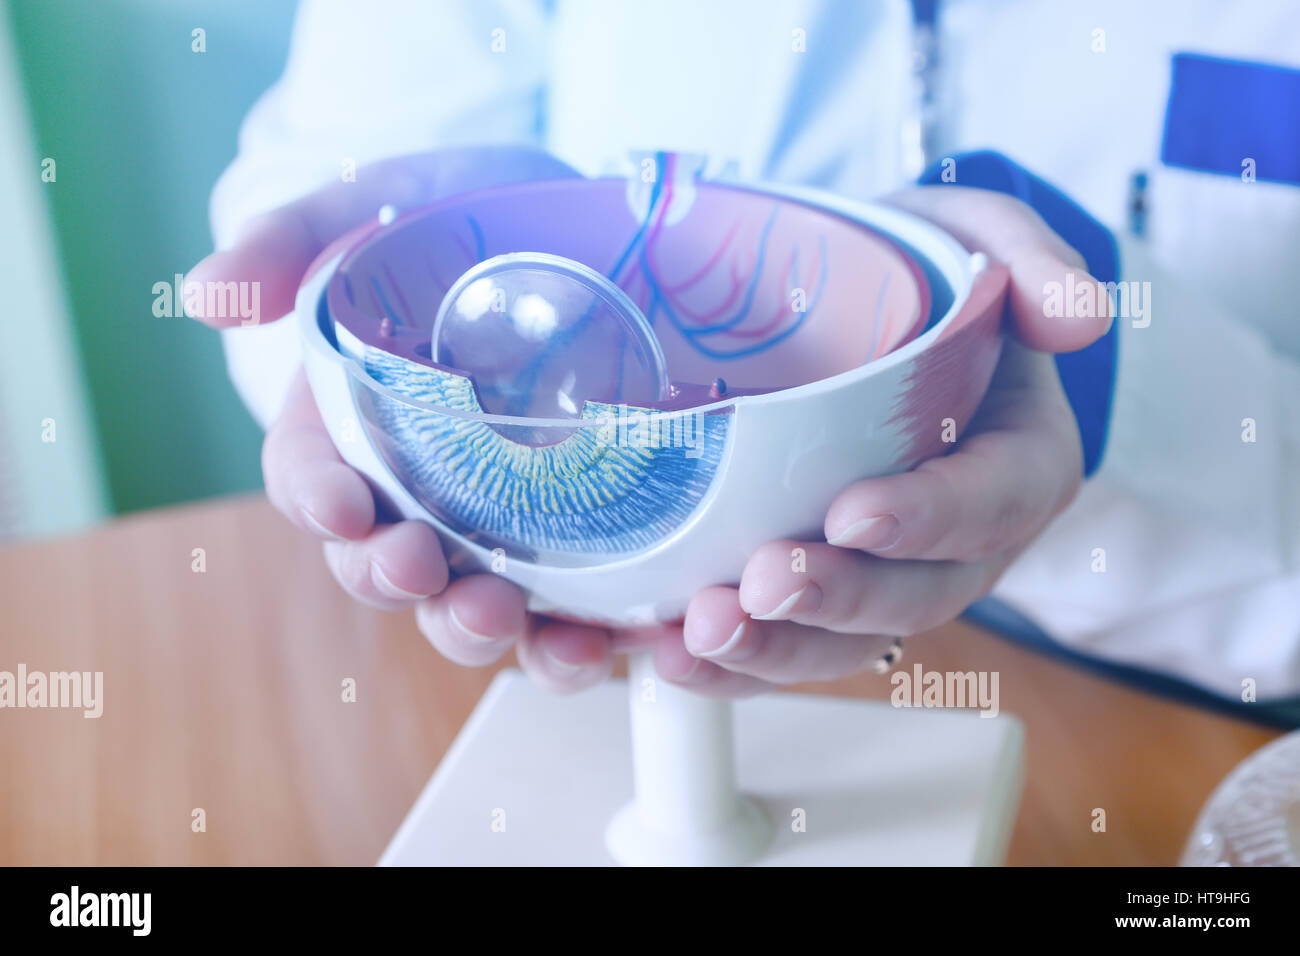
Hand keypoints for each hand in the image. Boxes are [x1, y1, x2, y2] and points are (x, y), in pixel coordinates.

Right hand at [188, 148, 622, 693]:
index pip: (311, 480)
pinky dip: (584, 634)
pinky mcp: (581, 533)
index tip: (342, 506)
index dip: (316, 501)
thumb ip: (291, 241)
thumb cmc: (459, 212)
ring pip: (470, 601)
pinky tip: (610, 639)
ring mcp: (498, 518)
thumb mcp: (373, 204)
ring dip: (481, 628)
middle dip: (394, 580)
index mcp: (351, 423)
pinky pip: (573, 605)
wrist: (576, 217)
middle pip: (383, 562)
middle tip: (421, 569)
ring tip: (510, 621)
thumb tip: (205, 297)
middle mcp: (416, 486)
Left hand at [644, 186, 1113, 696]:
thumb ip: (1030, 259)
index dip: (929, 518)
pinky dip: (728, 663)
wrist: (859, 306)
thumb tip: (1084, 317)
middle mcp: (960, 539)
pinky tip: (664, 652)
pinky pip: (785, 644)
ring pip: (845, 641)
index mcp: (1017, 460)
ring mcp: (889, 574)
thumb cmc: (920, 277)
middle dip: (838, 599)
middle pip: (916, 596)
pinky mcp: (823, 589)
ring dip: (773, 651)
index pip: (992, 502)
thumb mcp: (976, 236)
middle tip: (760, 584)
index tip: (853, 513)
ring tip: (699, 635)